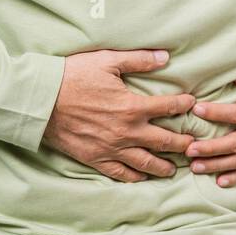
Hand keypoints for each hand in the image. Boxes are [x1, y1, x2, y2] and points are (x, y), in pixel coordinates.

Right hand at [41, 49, 195, 182]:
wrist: (40, 101)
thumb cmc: (72, 77)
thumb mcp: (106, 61)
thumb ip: (138, 60)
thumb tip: (165, 57)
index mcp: (132, 107)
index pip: (169, 108)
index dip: (184, 105)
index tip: (192, 104)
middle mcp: (127, 132)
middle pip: (164, 141)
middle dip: (183, 144)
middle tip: (195, 146)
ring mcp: (112, 148)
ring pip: (146, 163)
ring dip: (164, 166)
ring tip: (174, 169)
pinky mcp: (96, 159)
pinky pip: (120, 173)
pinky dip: (134, 176)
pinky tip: (142, 177)